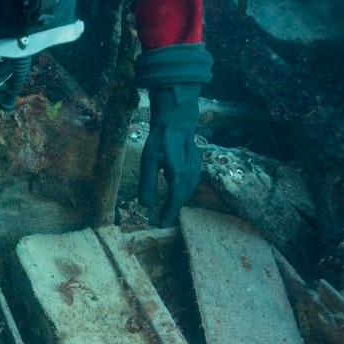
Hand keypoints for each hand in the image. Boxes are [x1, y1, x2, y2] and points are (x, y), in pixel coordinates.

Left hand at [138, 83, 201, 226]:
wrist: (177, 119)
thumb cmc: (160, 138)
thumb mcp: (149, 161)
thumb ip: (147, 183)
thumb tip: (145, 205)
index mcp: (179, 174)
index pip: (174, 200)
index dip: (168, 214)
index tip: (161, 225)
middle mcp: (191, 173)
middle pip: (182, 196)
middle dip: (173, 209)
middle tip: (163, 219)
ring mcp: (196, 167)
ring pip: (188, 189)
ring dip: (179, 200)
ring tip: (170, 209)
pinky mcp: (197, 162)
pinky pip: (191, 181)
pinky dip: (184, 190)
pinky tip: (178, 190)